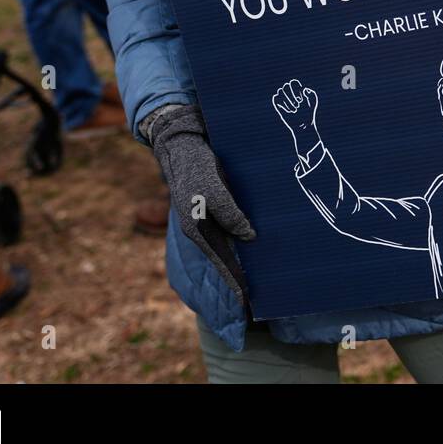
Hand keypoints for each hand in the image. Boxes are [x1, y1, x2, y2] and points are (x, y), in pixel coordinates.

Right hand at [148, 104, 255, 305]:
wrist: (182, 144)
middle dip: (239, 273)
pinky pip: (228, 227)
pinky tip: (254, 240)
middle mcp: (200, 228)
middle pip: (224, 256)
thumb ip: (231, 214)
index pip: (220, 261)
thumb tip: (249, 236)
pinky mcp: (213, 205)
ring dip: (242, 256)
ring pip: (227, 243)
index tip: (247, 298)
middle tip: (257, 291)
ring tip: (260, 271)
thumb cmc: (196, 167)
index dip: (234, 279)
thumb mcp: (214, 190)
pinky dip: (241, 236)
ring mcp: (205, 218)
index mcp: (197, 229)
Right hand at [272, 80, 319, 163]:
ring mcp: (284, 100)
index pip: (293, 82)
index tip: (302, 98)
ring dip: (287, 101)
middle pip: (286, 86)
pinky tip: (288, 111)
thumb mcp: (314, 103)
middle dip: (292, 95)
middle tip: (298, 104)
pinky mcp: (279, 106)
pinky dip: (281, 104)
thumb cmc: (309, 114)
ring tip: (294, 110)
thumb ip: (311, 94)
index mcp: (298, 91)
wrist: (303, 125)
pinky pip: (275, 98)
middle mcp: (290, 94)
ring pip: (280, 91)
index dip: (296, 88)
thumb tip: (303, 89)